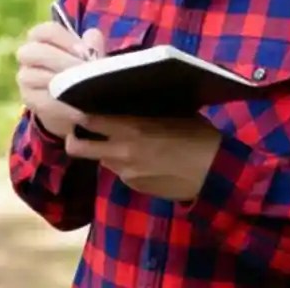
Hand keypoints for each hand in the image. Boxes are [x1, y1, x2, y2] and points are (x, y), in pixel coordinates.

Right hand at [16, 22, 103, 139]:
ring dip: (60, 83)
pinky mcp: (28, 99)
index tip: (84, 51)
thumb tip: (91, 37)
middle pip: (34, 51)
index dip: (64, 39)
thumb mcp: (89, 56)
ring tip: (82, 89)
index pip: (45, 31)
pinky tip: (78, 109)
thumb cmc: (80, 71)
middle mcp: (28, 55)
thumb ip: (91, 45)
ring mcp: (25, 77)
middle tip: (83, 71)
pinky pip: (40, 101)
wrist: (73, 102)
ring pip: (33, 76)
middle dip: (61, 61)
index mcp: (42, 38)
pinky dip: (61, 105)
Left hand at [64, 115, 222, 200]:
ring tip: (124, 144)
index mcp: (131, 128)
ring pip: (102, 160)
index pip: (88, 121)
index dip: (79, 115)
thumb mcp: (172, 114)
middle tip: (80, 132)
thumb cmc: (198, 136)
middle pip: (78, 148)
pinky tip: (146, 161)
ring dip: (106, 152)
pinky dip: (126, 165)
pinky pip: (122, 173)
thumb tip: (128, 103)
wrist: (214, 171)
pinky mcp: (135, 187)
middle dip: (75, 139)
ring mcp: (126, 173)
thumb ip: (145, 112)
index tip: (78, 108)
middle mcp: (121, 152)